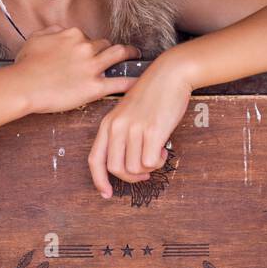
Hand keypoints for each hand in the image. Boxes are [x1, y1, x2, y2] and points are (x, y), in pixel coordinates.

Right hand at [12, 26, 140, 114]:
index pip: (88, 37)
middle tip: (119, 52)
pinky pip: (120, 82)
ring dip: (130, 54)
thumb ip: (52, 31)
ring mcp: (92, 67)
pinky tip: (140, 82)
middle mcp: (86, 47)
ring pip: (118, 55)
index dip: (89, 45)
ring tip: (136, 56)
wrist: (24, 86)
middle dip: (110, 49)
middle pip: (106, 45)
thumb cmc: (26, 65)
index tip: (89, 52)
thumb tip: (61, 30)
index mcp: (73, 35)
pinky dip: (132, 81)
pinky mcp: (95, 87)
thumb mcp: (36, 38)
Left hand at [88, 62, 192, 198]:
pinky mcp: (151, 131)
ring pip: (134, 168)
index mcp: (108, 123)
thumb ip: (123, 133)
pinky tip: (164, 149)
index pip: (95, 160)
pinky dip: (159, 161)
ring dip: (148, 168)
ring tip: (157, 153)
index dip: (99, 180)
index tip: (107, 194)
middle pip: (116, 169)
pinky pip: (150, 162)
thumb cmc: (153, 93)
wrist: (171, 74)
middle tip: (144, 173)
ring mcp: (133, 129)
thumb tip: (129, 164)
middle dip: (131, 177)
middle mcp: (117, 127)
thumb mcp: (128, 112)